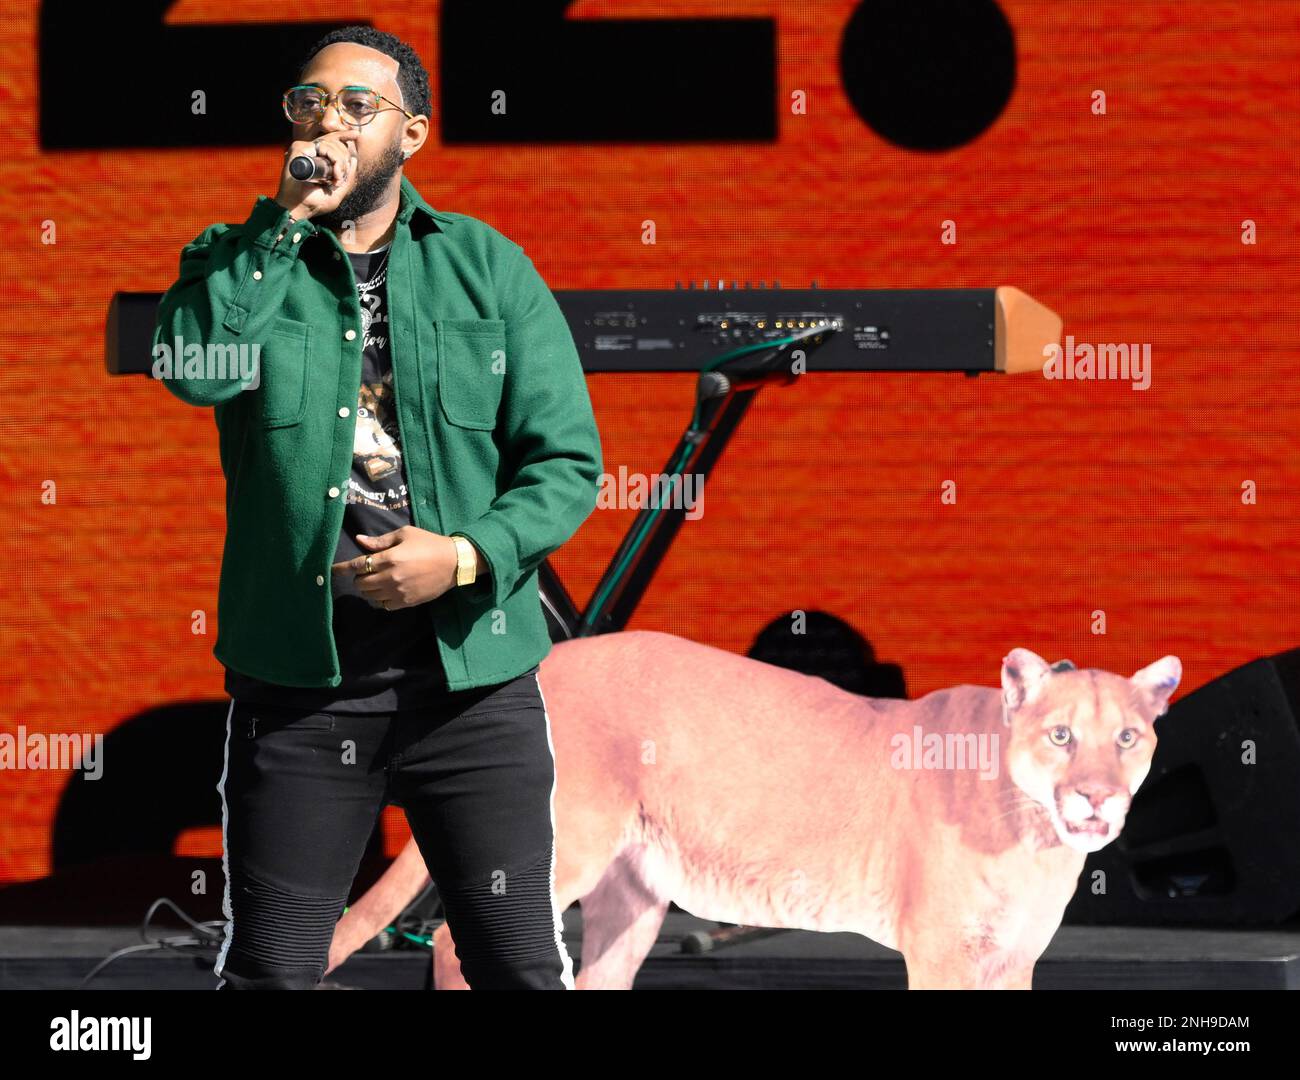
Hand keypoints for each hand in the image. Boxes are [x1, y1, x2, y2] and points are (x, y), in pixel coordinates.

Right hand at [274, 130, 359, 220]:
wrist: (299, 208)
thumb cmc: (315, 203)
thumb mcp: (337, 192)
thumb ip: (348, 177)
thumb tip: (354, 159)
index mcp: (317, 159)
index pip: (332, 142)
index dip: (344, 136)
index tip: (356, 135)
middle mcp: (310, 152)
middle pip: (336, 143)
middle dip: (344, 160)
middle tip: (339, 178)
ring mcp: (304, 149)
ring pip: (332, 144)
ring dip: (340, 163)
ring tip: (336, 179)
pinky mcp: (299, 149)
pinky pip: (325, 147)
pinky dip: (334, 159)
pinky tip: (334, 174)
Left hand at [331, 526, 457, 609]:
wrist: (453, 563)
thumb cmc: (429, 544)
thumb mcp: (405, 535)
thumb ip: (380, 541)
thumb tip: (359, 540)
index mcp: (390, 558)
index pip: (358, 565)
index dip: (343, 568)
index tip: (333, 570)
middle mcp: (391, 577)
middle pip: (361, 583)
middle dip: (358, 577)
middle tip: (365, 571)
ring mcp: (399, 592)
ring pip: (370, 596)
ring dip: (368, 588)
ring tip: (374, 580)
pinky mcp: (406, 602)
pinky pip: (383, 605)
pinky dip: (379, 599)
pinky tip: (384, 591)